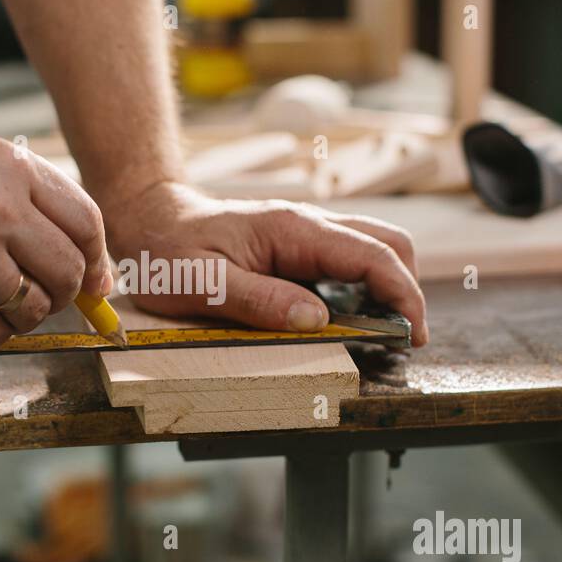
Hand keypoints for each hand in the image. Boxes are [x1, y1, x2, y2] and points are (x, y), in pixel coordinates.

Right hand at [0, 133, 111, 348]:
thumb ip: (23, 199)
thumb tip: (88, 261)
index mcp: (7, 167)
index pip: (86, 222)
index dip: (96, 257)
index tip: (92, 278)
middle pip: (69, 271)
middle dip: (64, 291)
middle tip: (38, 294)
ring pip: (36, 308)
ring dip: (21, 313)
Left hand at [102, 181, 427, 345]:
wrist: (149, 220)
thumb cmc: (169, 250)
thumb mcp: (202, 283)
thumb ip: (259, 301)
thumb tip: (317, 321)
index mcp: (294, 229)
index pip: (372, 254)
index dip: (403, 295)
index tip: (413, 335)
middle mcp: (310, 227)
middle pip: (389, 245)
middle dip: (407, 291)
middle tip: (403, 341)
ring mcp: (307, 238)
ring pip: (374, 252)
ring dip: (389, 291)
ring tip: (383, 339)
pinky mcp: (299, 253)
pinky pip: (348, 266)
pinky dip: (365, 294)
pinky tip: (351, 327)